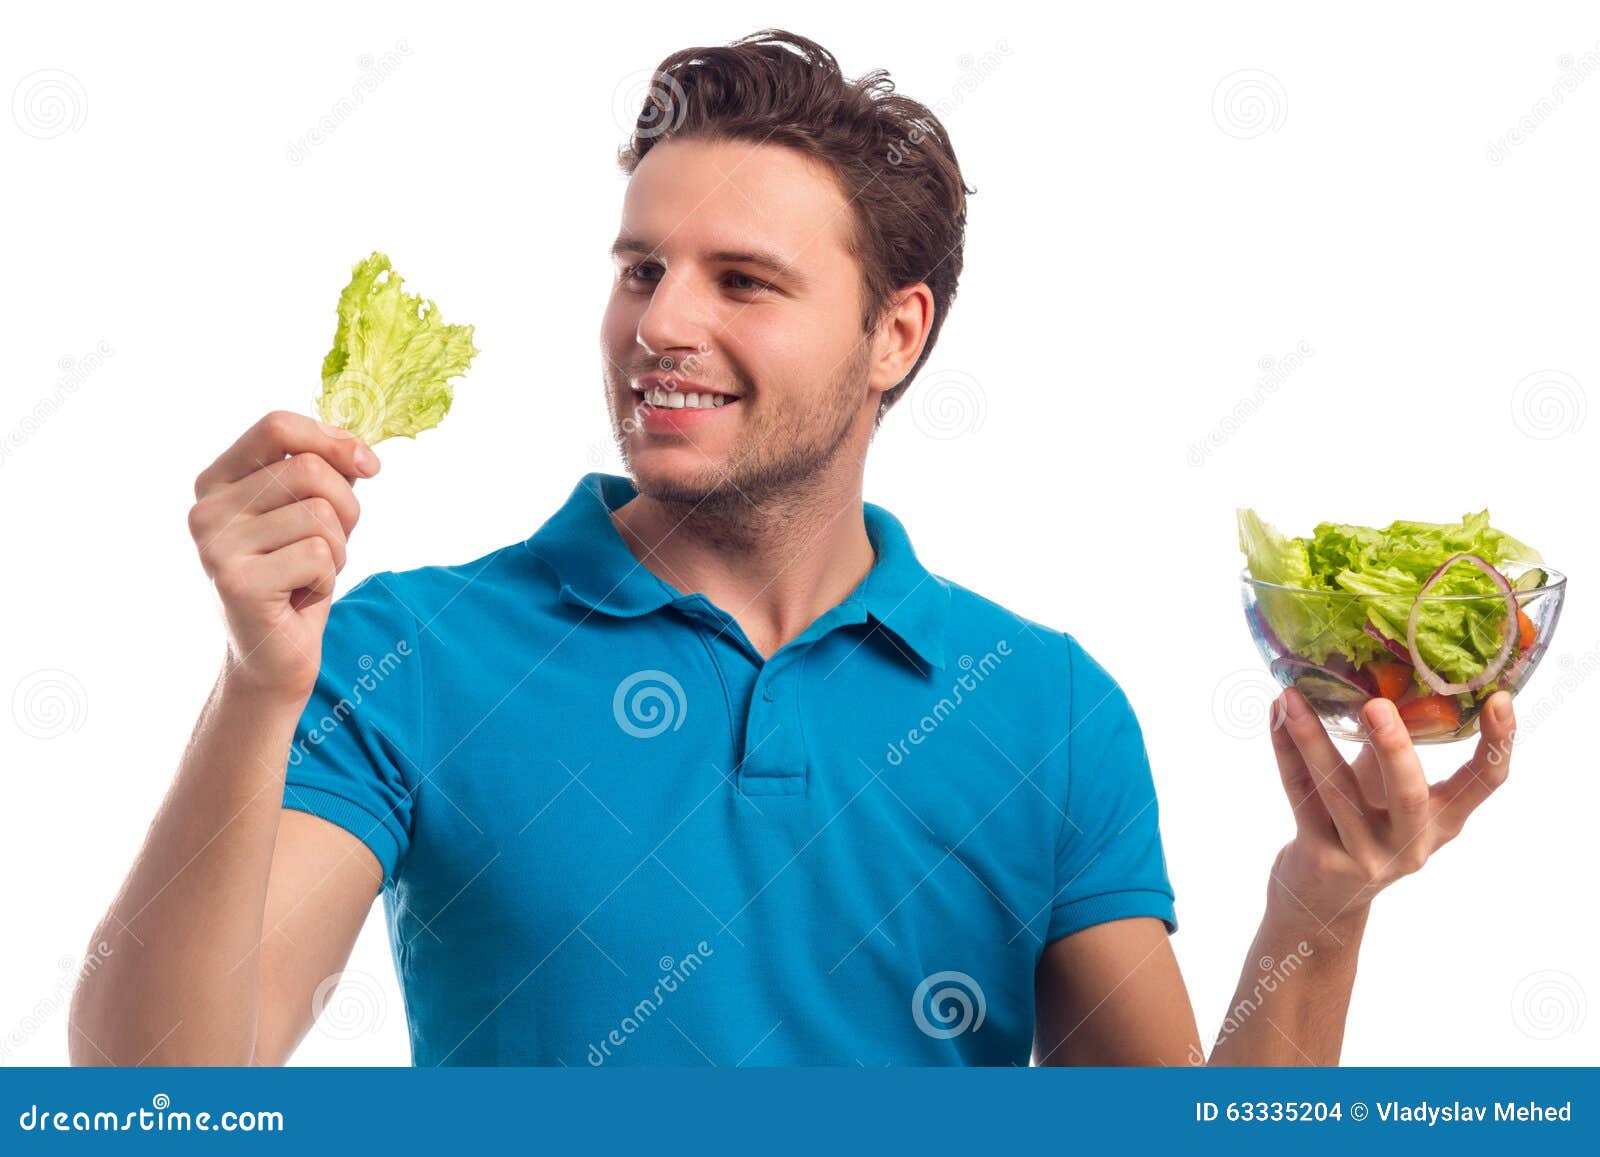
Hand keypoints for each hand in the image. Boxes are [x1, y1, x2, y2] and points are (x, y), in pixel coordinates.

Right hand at [188, 411, 379, 700]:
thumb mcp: (312, 515)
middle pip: (308, 469)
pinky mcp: (236, 582)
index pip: (276, 426)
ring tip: (310, 574)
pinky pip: (319, 555)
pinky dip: (327, 578)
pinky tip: (301, 596)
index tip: (370, 465)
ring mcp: (216, 545)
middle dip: (347, 506)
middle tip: (334, 543)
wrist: (274, 656)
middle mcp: (207, 509)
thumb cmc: (296, 579)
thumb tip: (358, 448)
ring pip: (320, 514)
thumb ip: (326, 473)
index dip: (333, 439)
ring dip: (337, 549)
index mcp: (218, 482)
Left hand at [1266, 687, 1514, 936]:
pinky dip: (1284, 751)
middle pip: (1409, 795)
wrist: (1322, 900)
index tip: (1499, 698)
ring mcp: (1365, 855)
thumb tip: (1383, 669)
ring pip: (1337, 792)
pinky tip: (1276, 715)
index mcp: (1443, 821)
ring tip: (1291, 697)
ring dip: (1311, 739)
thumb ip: (1394, 746)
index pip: (1484, 784)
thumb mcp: (1391, 792)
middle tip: (1376, 705)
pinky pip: (1299, 795)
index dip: (1497, 744)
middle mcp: (1411, 843)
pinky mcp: (1321, 857)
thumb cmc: (1364, 825)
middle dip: (1394, 749)